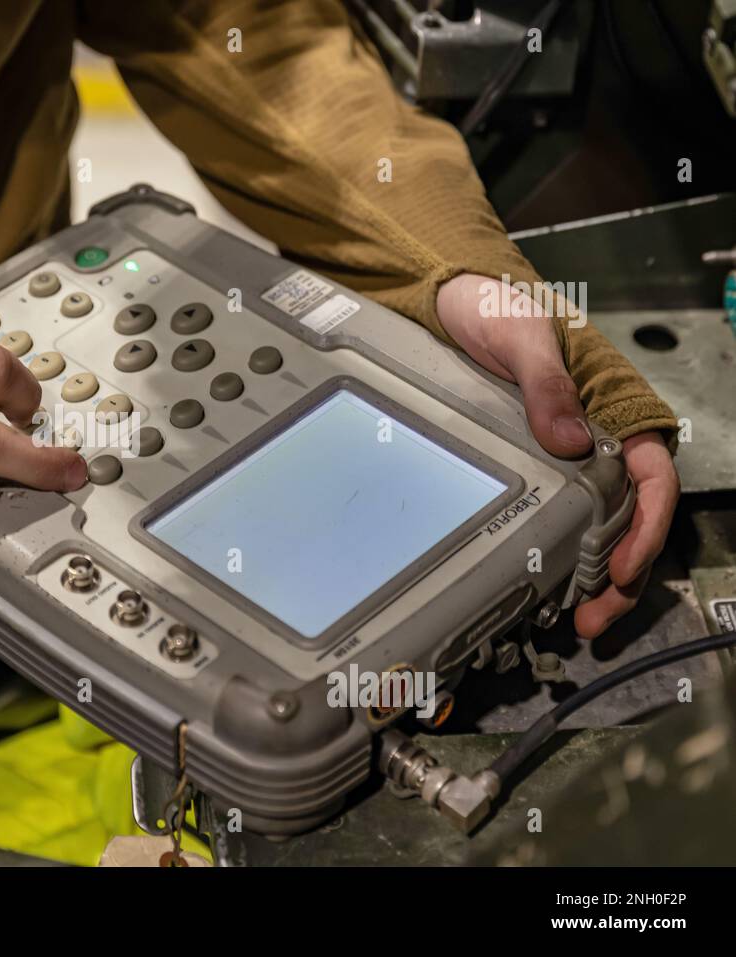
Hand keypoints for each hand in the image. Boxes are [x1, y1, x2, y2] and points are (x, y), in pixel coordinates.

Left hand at [437, 274, 678, 637]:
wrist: (452, 298)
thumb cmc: (498, 308)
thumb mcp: (522, 337)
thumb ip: (547, 384)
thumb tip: (572, 440)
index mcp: (617, 409)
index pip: (653, 478)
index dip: (647, 528)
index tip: (622, 568)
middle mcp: (601, 438)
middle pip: (630, 516)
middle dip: (621, 572)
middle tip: (596, 619)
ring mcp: (566, 455)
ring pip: (599, 525)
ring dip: (594, 575)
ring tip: (579, 620)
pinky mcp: (531, 463)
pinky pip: (557, 513)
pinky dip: (559, 553)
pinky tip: (547, 585)